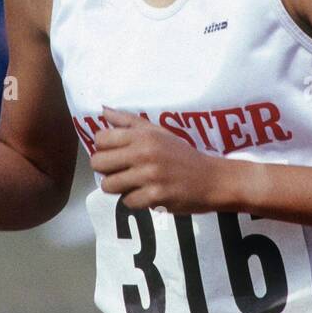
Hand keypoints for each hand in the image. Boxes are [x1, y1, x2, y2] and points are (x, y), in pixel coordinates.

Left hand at [90, 106, 224, 213]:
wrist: (212, 179)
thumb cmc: (183, 155)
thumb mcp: (159, 132)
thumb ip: (129, 121)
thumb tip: (103, 110)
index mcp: (143, 135)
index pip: (100, 139)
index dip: (104, 149)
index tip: (115, 154)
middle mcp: (144, 153)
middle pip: (99, 163)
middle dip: (106, 170)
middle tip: (121, 171)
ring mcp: (149, 176)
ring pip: (109, 185)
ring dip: (118, 187)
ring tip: (133, 184)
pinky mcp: (155, 197)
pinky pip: (127, 202)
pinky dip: (135, 201)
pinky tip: (148, 194)